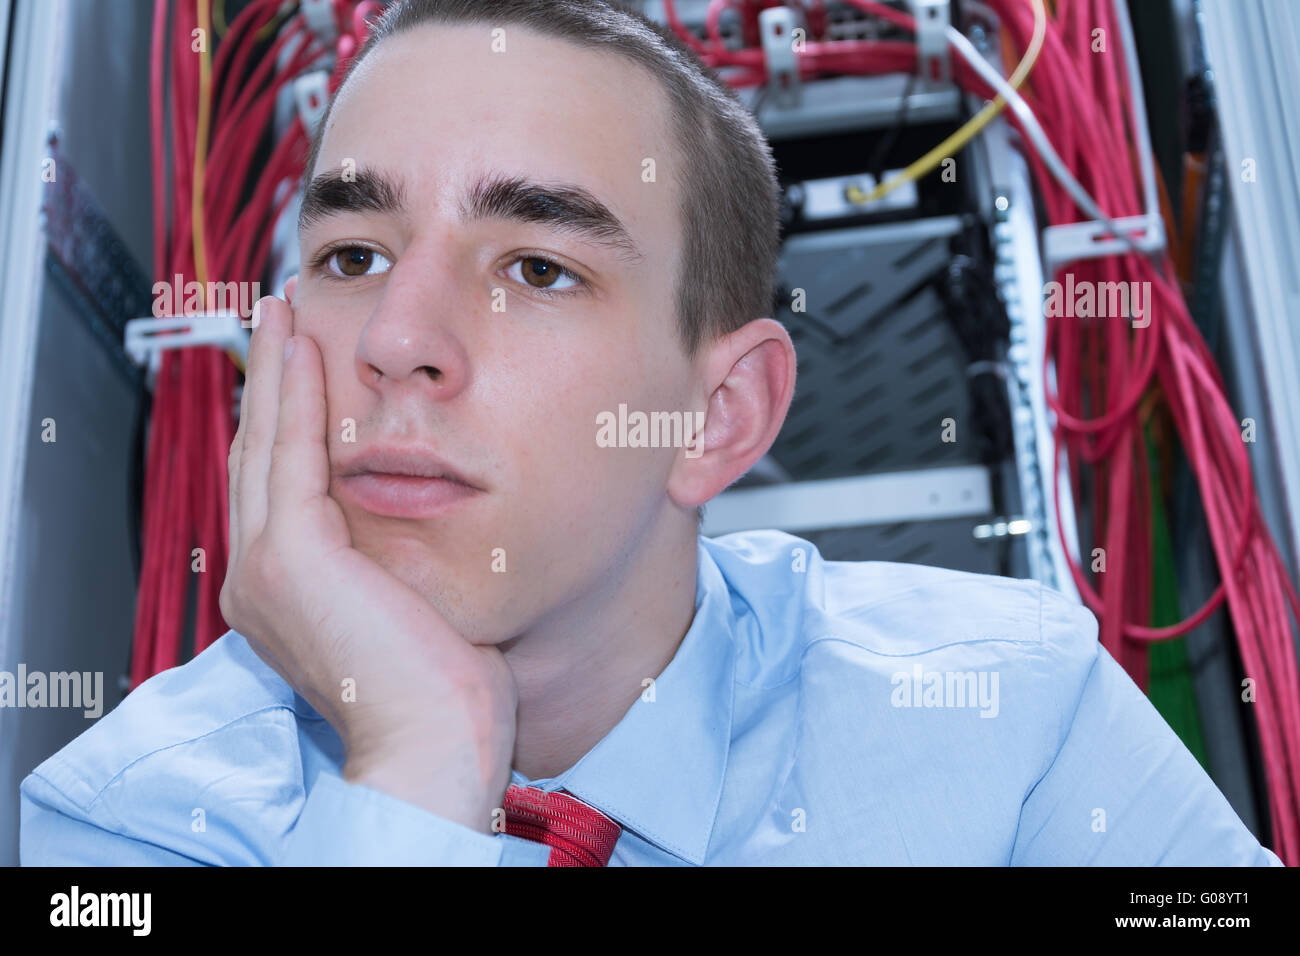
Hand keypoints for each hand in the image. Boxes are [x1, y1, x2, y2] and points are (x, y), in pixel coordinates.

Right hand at [219, 293, 516, 833]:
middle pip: (258, 455)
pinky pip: (289, 452)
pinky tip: (302, 343)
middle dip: (269, 383)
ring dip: (273, 371)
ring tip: (280, 310)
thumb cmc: (448, 685)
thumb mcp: (417, 601)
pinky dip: (293, 393)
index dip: (285, 421)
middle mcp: (257, 578)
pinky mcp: (288, 559)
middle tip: (279, 319)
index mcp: (284, 591)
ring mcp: (262, 569)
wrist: (440, 743)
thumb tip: (443, 508)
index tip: (302, 365)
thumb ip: (404, 553)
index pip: (279, 486)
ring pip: (264, 443)